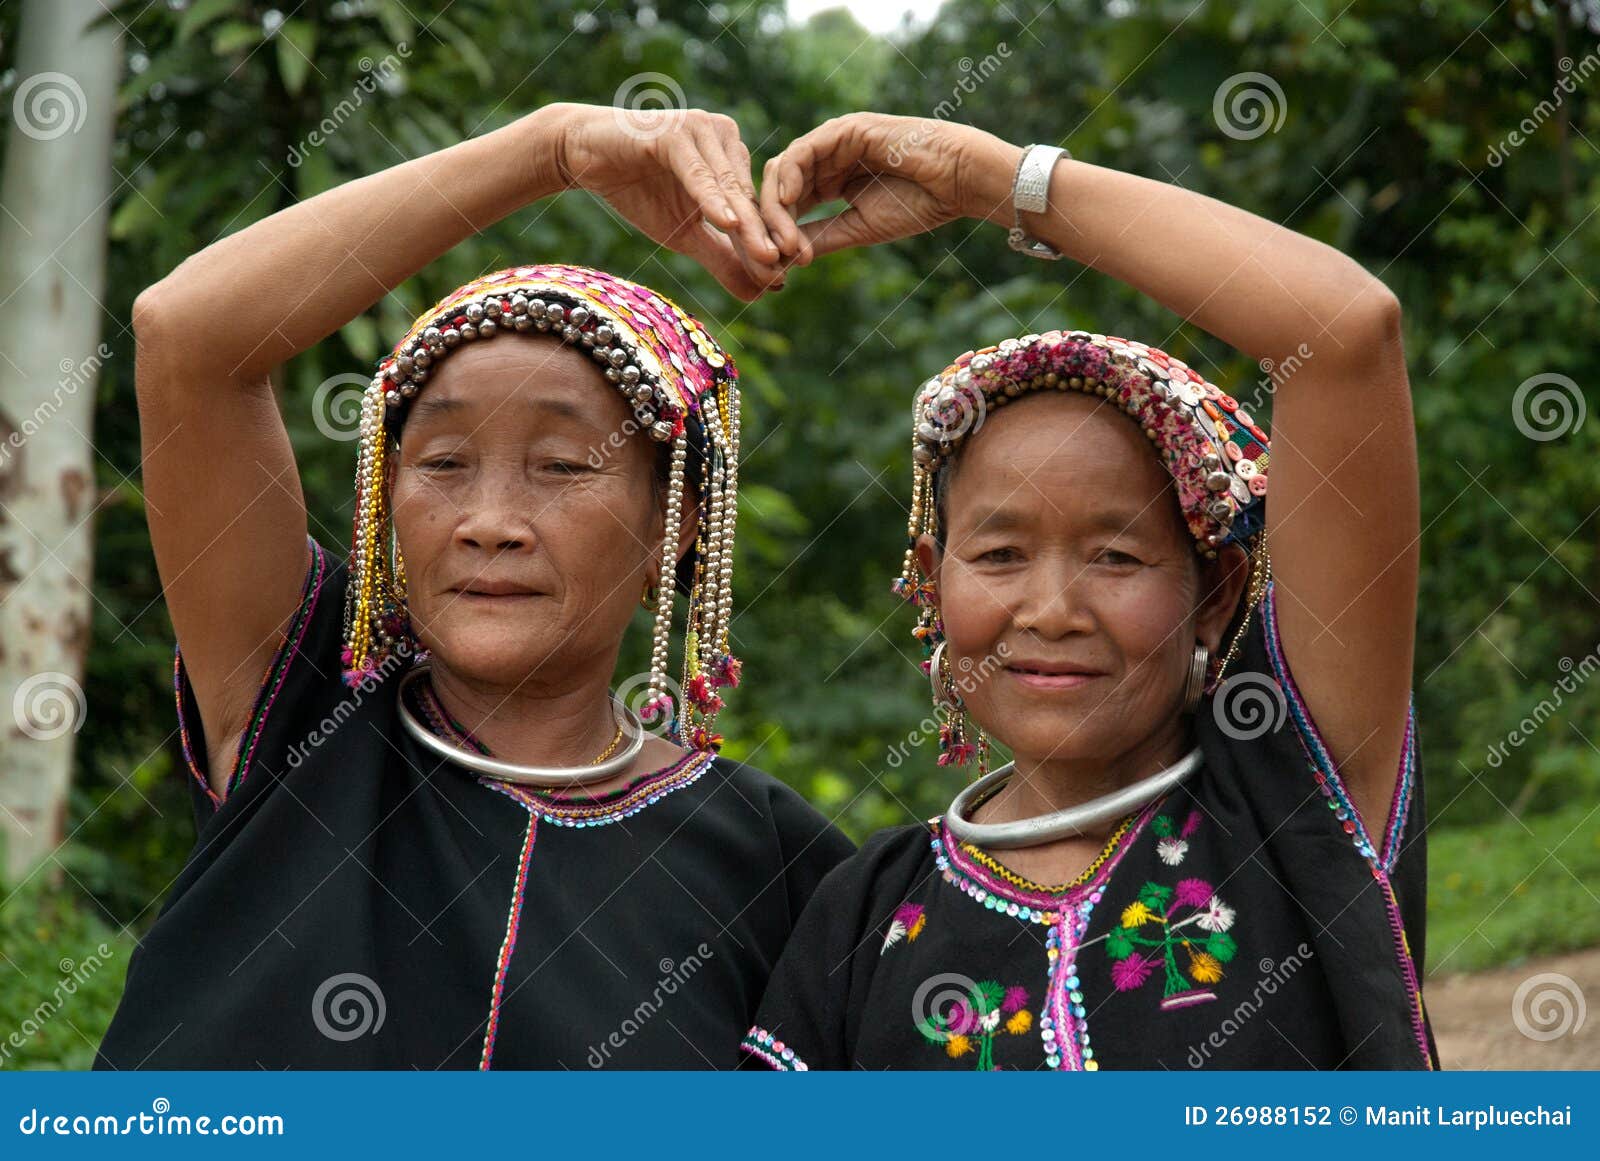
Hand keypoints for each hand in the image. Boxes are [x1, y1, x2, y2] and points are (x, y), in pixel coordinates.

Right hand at [543, 102, 785, 301]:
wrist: (585, 157)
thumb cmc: (638, 190)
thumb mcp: (685, 234)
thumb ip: (723, 258)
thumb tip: (762, 294)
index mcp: (732, 159)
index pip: (755, 208)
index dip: (770, 243)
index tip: (787, 278)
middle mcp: (724, 138)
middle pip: (748, 197)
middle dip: (766, 237)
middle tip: (788, 270)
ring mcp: (701, 130)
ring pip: (728, 185)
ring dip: (746, 223)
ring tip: (765, 256)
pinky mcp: (675, 130)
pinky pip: (698, 171)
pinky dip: (712, 198)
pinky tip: (727, 222)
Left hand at [759, 113, 1022, 263]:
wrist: (957, 180)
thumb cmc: (918, 204)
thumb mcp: (859, 228)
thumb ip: (821, 237)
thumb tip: (784, 259)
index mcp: (830, 181)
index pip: (789, 205)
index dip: (776, 235)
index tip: (774, 269)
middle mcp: (827, 159)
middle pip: (779, 188)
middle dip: (769, 224)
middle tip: (769, 257)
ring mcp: (833, 141)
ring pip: (785, 170)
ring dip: (777, 207)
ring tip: (780, 239)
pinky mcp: (844, 130)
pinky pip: (804, 151)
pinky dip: (790, 176)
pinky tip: (788, 202)